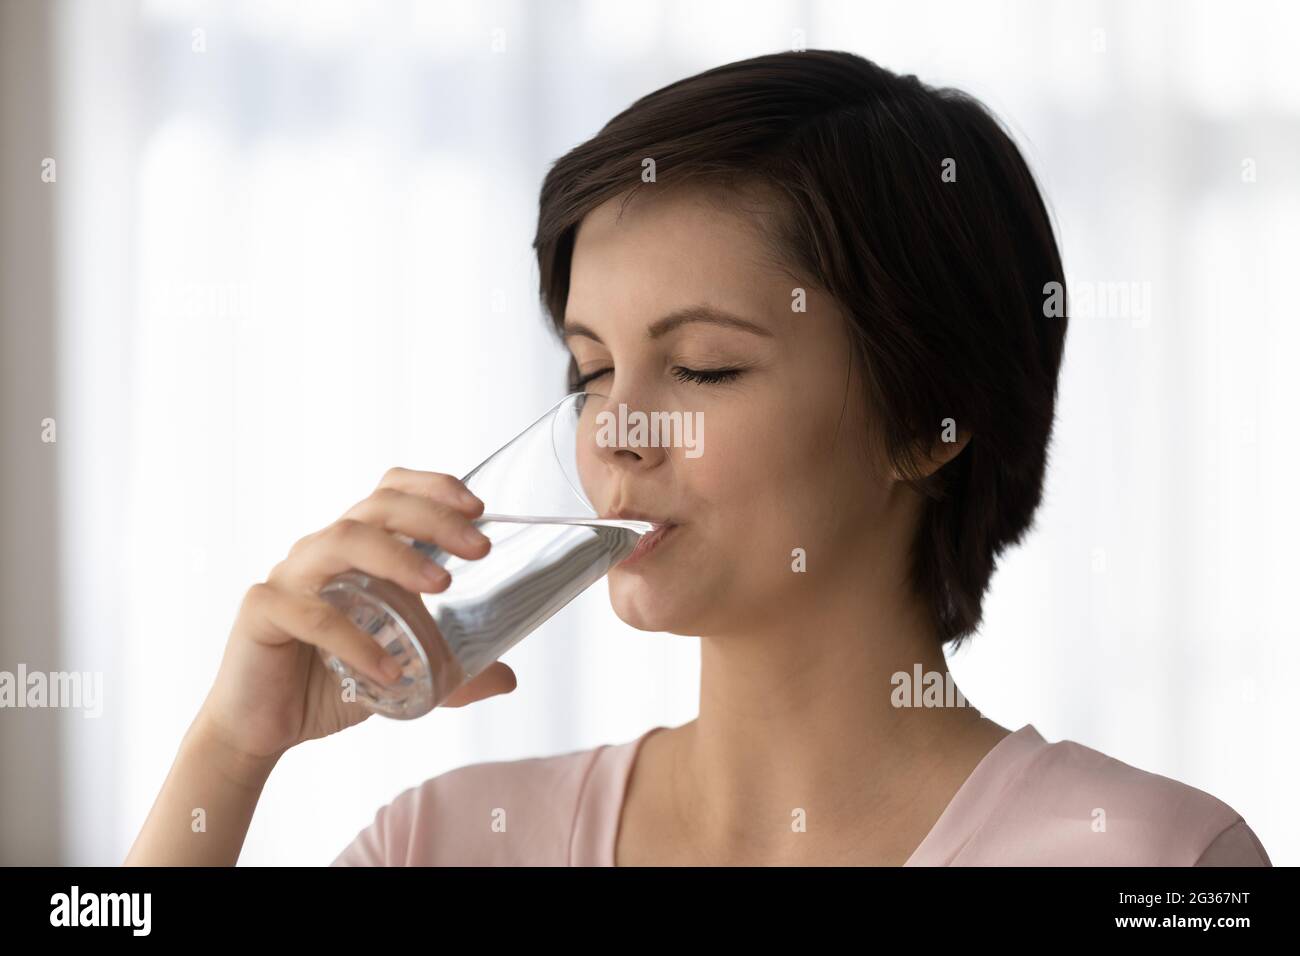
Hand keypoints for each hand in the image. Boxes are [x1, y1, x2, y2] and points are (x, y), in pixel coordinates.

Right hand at [195, 467, 516, 761]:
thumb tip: (508, 679)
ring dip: (396, 558)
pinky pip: (312, 615)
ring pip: (341, 540)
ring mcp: (288, 576)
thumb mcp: (405, 676)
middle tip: (478, 548)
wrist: (264, 729)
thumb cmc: (329, 683)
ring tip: (439, 588)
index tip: (479, 508)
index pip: (391, 492)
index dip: (433, 487)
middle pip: (375, 508)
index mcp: (355, 550)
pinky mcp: (262, 612)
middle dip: (432, 519)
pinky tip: (389, 672)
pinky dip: (355, 641)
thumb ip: (452, 675)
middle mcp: (321, 551)